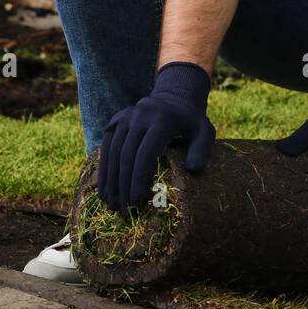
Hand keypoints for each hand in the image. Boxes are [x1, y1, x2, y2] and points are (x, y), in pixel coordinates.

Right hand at [98, 61, 215, 213]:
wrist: (173, 98)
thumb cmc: (190, 122)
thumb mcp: (204, 132)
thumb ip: (201, 150)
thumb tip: (193, 170)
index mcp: (161, 120)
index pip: (145, 153)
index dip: (138, 179)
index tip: (137, 201)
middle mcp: (139, 116)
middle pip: (126, 156)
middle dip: (123, 185)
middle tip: (124, 210)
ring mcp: (125, 117)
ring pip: (112, 152)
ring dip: (110, 181)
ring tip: (112, 205)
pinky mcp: (115, 120)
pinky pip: (105, 147)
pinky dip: (103, 169)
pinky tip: (104, 190)